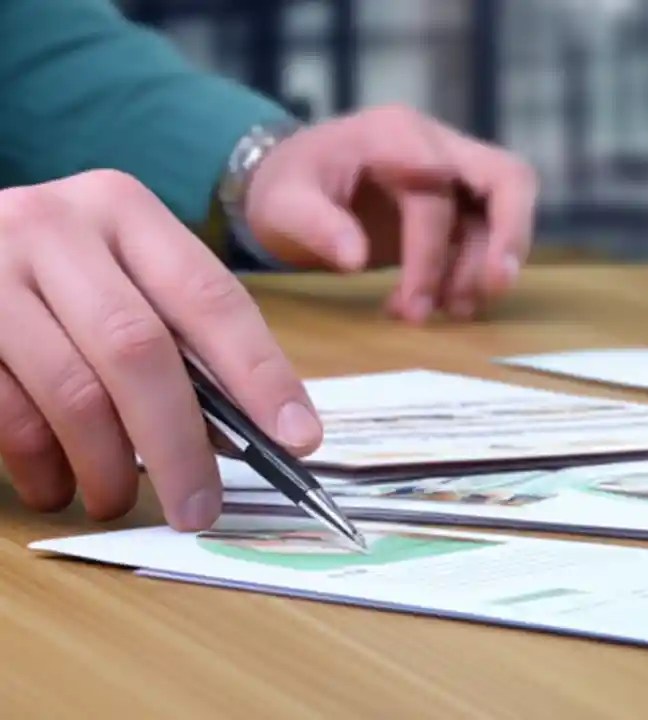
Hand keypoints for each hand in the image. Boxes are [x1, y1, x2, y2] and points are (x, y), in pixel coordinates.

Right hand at [0, 171, 321, 529]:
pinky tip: (57, 488)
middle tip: (200, 511)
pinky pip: (7, 412)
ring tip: (119, 502)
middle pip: (139, 350)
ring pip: (72, 390)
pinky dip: (41, 463)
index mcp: (123, 208)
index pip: (211, 298)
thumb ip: (178, 340)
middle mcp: (54, 225)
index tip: (299, 439)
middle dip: (180, 444)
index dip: (260, 375)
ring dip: (108, 465)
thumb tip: (244, 433)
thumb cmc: (53, 282)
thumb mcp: (119, 280)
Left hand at [244, 105, 538, 321]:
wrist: (290, 184)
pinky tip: (441, 307)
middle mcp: (439, 147)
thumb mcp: (282, 203)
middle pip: (508, 179)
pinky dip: (473, 276)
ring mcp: (456, 178)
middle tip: (492, 290)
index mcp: (395, 133)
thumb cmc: (286, 186)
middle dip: (509, 237)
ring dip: (482, 269)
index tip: (435, 279)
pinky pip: (488, 240)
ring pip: (504, 215)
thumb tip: (356, 259)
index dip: (445, 226)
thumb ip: (315, 224)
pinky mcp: (461, 210)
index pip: (438, 178)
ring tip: (441, 313)